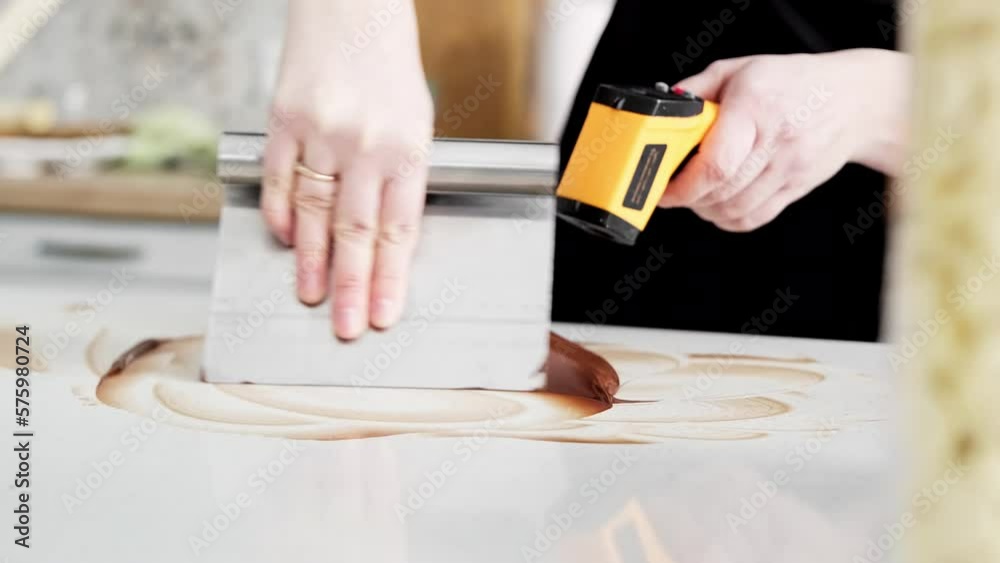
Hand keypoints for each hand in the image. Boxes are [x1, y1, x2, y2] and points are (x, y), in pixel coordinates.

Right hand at [262, 0, 432, 338]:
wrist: (353, 8)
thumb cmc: (389, 67)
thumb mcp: (416, 121)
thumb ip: (402, 177)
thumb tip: (385, 236)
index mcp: (407, 148)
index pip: (400, 229)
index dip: (391, 278)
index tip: (385, 314)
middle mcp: (364, 144)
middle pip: (357, 231)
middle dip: (353, 286)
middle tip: (347, 327)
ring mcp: (321, 132)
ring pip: (313, 211)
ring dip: (311, 259)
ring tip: (311, 295)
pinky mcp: (283, 119)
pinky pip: (278, 177)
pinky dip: (277, 212)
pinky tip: (281, 240)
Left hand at [659, 49, 909, 231]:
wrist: (854, 100)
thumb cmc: (794, 82)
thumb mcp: (740, 70)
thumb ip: (697, 89)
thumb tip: (665, 108)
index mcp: (755, 107)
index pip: (715, 164)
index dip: (682, 185)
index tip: (664, 186)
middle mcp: (775, 141)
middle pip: (721, 191)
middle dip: (687, 197)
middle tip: (673, 190)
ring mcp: (790, 169)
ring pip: (735, 209)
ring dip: (705, 209)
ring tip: (696, 194)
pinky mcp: (798, 188)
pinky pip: (755, 218)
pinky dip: (728, 219)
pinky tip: (718, 205)